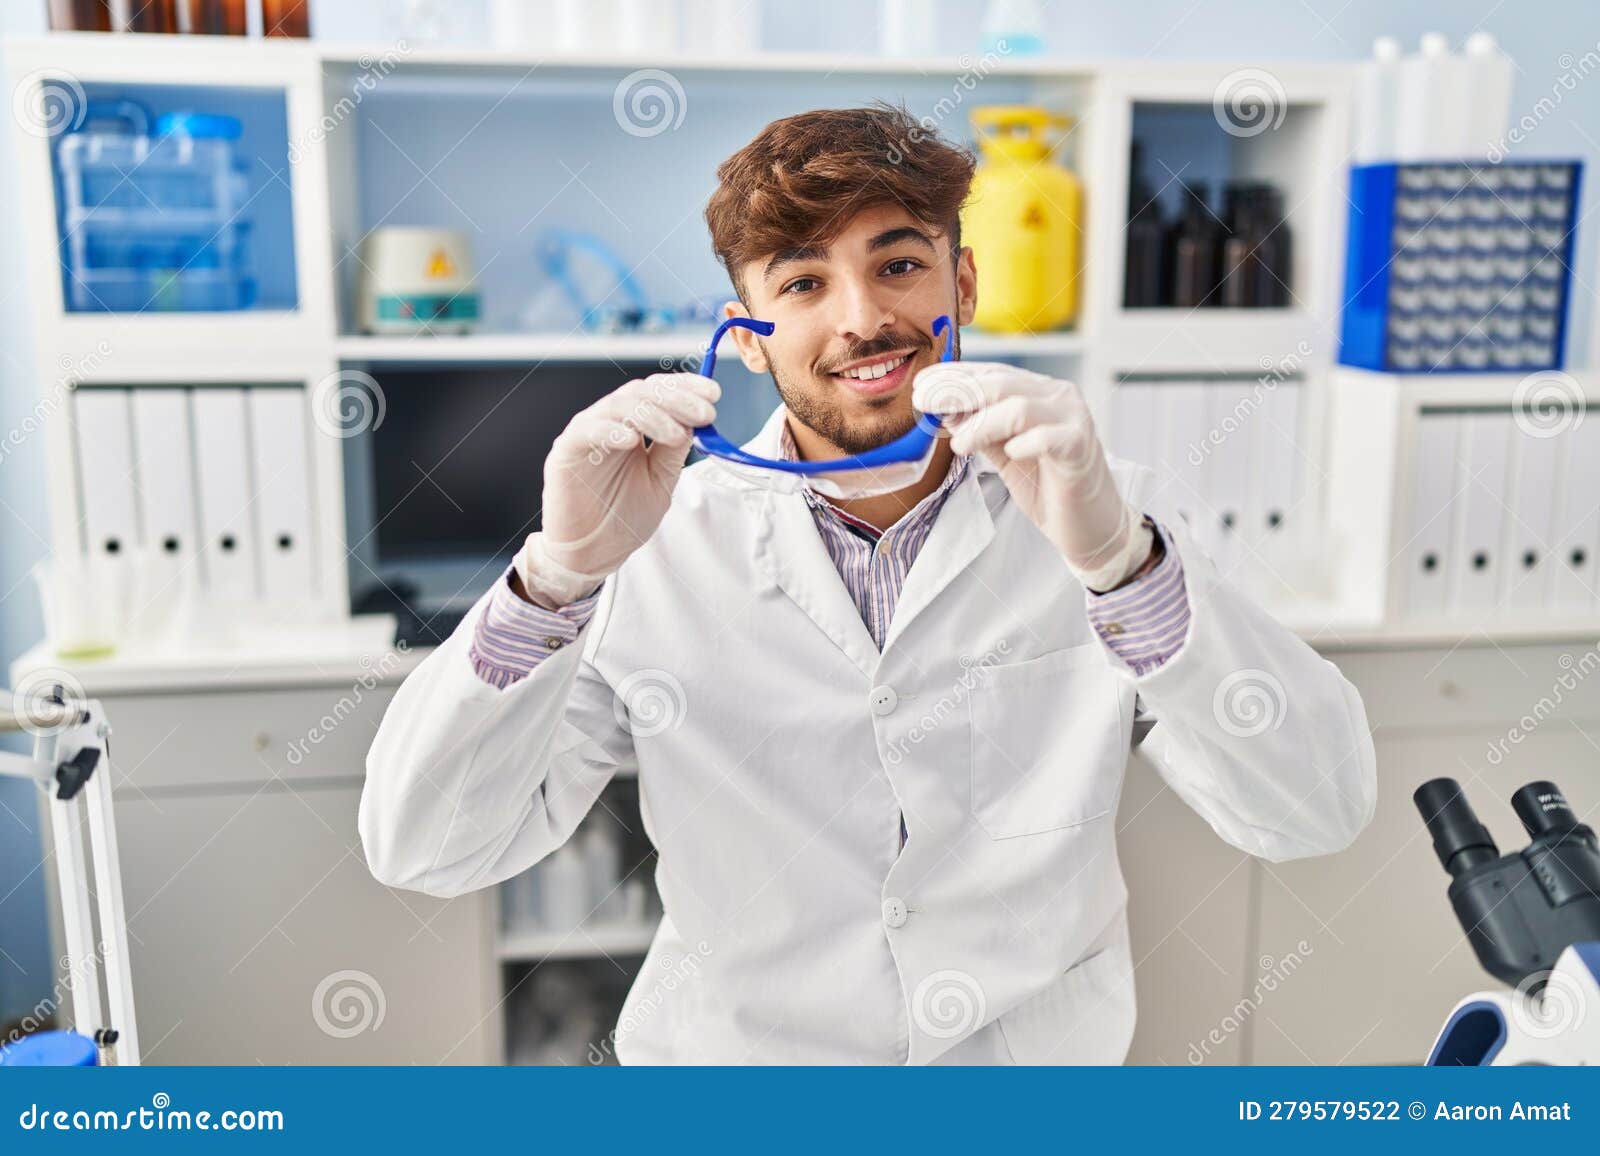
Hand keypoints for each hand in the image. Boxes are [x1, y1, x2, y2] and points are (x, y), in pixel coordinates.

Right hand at [514, 373, 718, 607]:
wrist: (591, 554)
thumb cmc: (622, 519)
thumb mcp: (660, 482)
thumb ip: (673, 453)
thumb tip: (695, 423)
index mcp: (634, 426)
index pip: (659, 392)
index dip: (686, 387)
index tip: (713, 394)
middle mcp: (610, 423)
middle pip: (642, 392)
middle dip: (677, 399)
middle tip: (702, 415)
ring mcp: (587, 433)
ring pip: (619, 405)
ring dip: (652, 415)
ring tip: (674, 435)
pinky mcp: (566, 451)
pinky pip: (587, 430)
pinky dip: (610, 430)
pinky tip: (630, 440)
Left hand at [911, 362, 1152, 591]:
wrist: (1090, 524)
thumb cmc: (1048, 486)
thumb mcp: (1004, 453)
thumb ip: (981, 429)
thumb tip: (945, 411)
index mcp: (1038, 393)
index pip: (991, 374)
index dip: (953, 377)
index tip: (920, 385)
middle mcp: (1057, 397)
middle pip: (1000, 384)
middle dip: (956, 392)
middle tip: (924, 404)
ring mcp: (1073, 420)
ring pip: (1019, 407)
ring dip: (981, 423)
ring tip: (959, 444)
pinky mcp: (1080, 448)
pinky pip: (1049, 438)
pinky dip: (1024, 443)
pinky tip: (1010, 453)